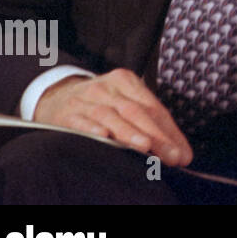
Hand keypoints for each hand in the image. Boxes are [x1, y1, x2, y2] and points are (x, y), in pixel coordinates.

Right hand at [34, 69, 192, 166]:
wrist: (54, 95)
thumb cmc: (99, 103)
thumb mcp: (124, 103)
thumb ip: (153, 125)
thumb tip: (181, 154)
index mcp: (126, 82)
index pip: (153, 108)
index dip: (169, 131)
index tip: (181, 153)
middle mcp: (107, 88)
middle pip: (136, 112)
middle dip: (156, 136)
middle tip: (170, 156)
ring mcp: (85, 100)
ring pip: (111, 116)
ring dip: (129, 133)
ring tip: (146, 148)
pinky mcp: (66, 114)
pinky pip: (81, 122)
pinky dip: (92, 129)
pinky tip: (104, 137)